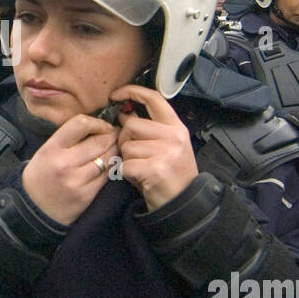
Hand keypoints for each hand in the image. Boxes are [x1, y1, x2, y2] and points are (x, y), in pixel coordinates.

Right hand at [21, 114, 118, 225]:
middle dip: (112, 136)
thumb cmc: (41, 176)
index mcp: (52, 149)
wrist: (34, 210)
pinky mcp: (86, 195)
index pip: (81, 124)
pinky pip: (106, 175)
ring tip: (114, 148)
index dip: (98, 123)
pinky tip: (110, 164)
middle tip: (115, 135)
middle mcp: (64, 164)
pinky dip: (111, 167)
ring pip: (107, 158)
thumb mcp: (46, 151)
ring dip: (114, 150)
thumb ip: (68, 138)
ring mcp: (76, 181)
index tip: (104, 126)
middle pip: (99, 141)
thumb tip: (98, 127)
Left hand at [109, 84, 198, 211]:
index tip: (116, 95)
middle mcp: (173, 136)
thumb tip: (124, 113)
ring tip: (142, 168)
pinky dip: (126, 173)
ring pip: (126, 146)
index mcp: (176, 127)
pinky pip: (125, 164)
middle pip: (132, 125)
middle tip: (137, 155)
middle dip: (126, 139)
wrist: (183, 205)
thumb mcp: (168, 146)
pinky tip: (140, 178)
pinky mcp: (154, 169)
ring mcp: (165, 152)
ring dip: (127, 158)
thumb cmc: (170, 175)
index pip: (154, 98)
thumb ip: (150, 128)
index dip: (132, 92)